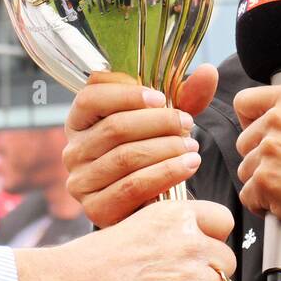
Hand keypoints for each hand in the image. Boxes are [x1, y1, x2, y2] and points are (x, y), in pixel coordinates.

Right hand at [15, 200, 256, 280]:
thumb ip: (164, 233)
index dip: (213, 240)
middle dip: (209, 274)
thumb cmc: (86, 266)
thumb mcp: (132, 227)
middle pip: (225, 258)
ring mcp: (194, 273)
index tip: (203, 252)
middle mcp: (189, 239)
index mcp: (173, 215)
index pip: (222, 221)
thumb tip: (179, 247)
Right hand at [63, 64, 218, 226]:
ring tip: (192, 147)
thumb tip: (207, 72)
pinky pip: (132, 187)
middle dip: (156, 122)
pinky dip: (164, 174)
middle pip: (113, 128)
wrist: (153, 201)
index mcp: (80, 121)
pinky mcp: (96, 209)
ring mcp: (80, 182)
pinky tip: (187, 166)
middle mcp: (73, 151)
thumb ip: (185, 95)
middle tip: (187, 123)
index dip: (125, 94)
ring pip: (125, 157)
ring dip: (165, 148)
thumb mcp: (166, 120)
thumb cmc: (153, 151)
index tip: (160, 98)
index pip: (91, 97)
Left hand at [234, 83, 280, 233]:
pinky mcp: (265, 179)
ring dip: (263, 182)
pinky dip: (263, 204)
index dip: (250, 122)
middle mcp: (278, 118)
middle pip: (243, 141)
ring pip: (246, 170)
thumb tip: (265, 122)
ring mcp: (269, 149)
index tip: (261, 135)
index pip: (244, 102)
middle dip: (260, 158)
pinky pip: (248, 195)